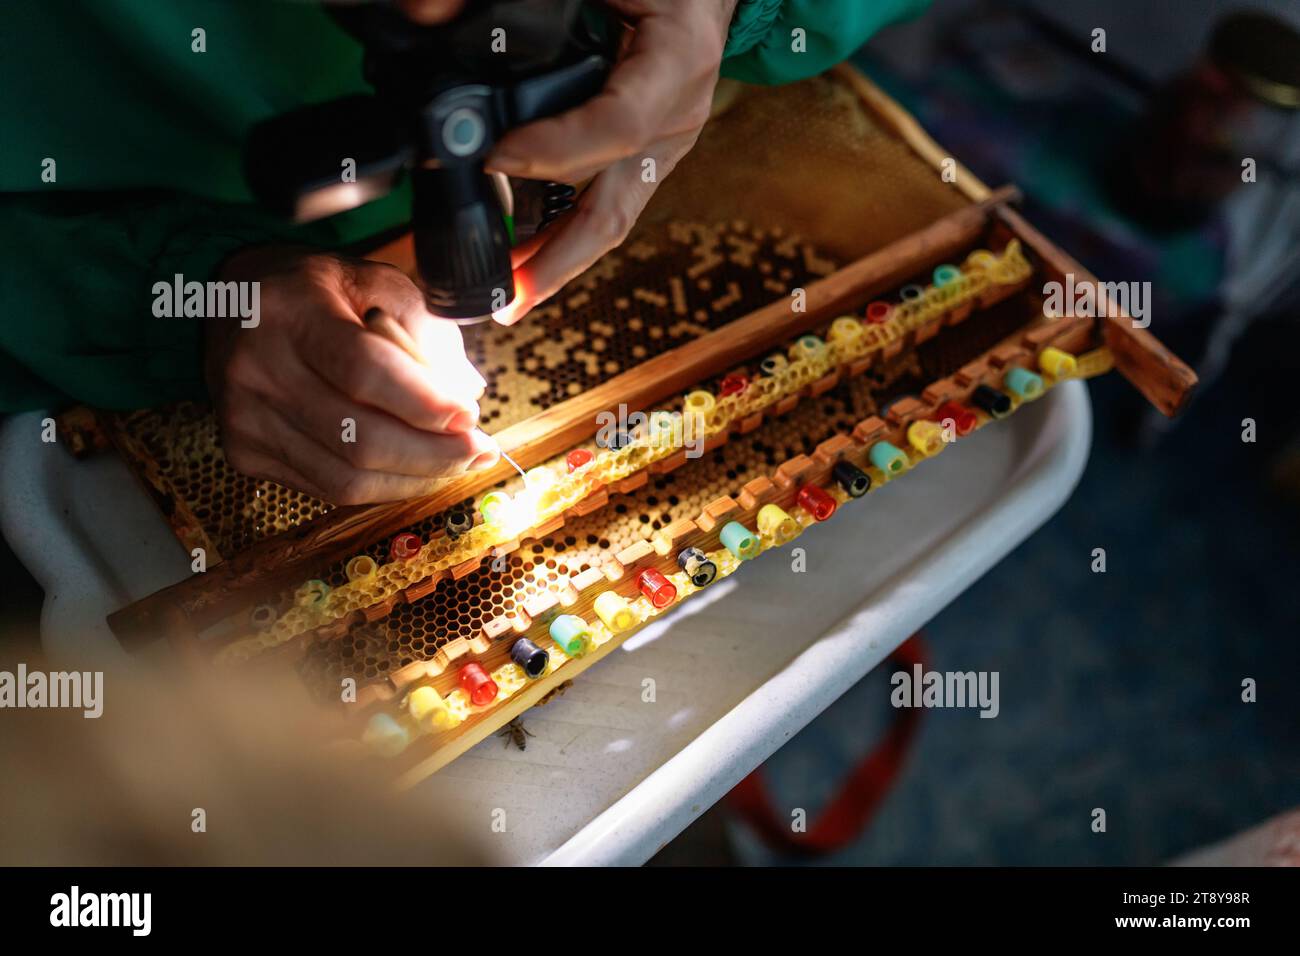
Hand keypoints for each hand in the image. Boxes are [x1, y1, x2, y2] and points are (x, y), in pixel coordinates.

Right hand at [205, 248, 498, 504]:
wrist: (232, 303)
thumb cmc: (318, 292)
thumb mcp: (374, 281)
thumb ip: (424, 329)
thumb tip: (467, 392)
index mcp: (292, 312)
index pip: (363, 371)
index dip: (424, 403)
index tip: (471, 416)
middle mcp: (258, 369)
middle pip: (359, 438)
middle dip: (434, 455)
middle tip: (480, 451)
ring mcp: (245, 418)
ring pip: (345, 478)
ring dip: (415, 479)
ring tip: (458, 463)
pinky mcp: (244, 453)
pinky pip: (328, 490)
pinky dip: (383, 488)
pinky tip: (415, 470)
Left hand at [487, 0, 738, 323]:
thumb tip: (434, 15)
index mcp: (675, 61)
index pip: (617, 125)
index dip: (555, 150)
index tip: (494, 157)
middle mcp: (677, 115)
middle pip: (616, 210)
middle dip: (556, 260)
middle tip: (506, 298)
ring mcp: (667, 144)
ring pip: (611, 220)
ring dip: (555, 262)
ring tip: (507, 295)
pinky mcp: (649, 156)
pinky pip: (607, 205)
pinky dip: (563, 236)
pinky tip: (524, 257)